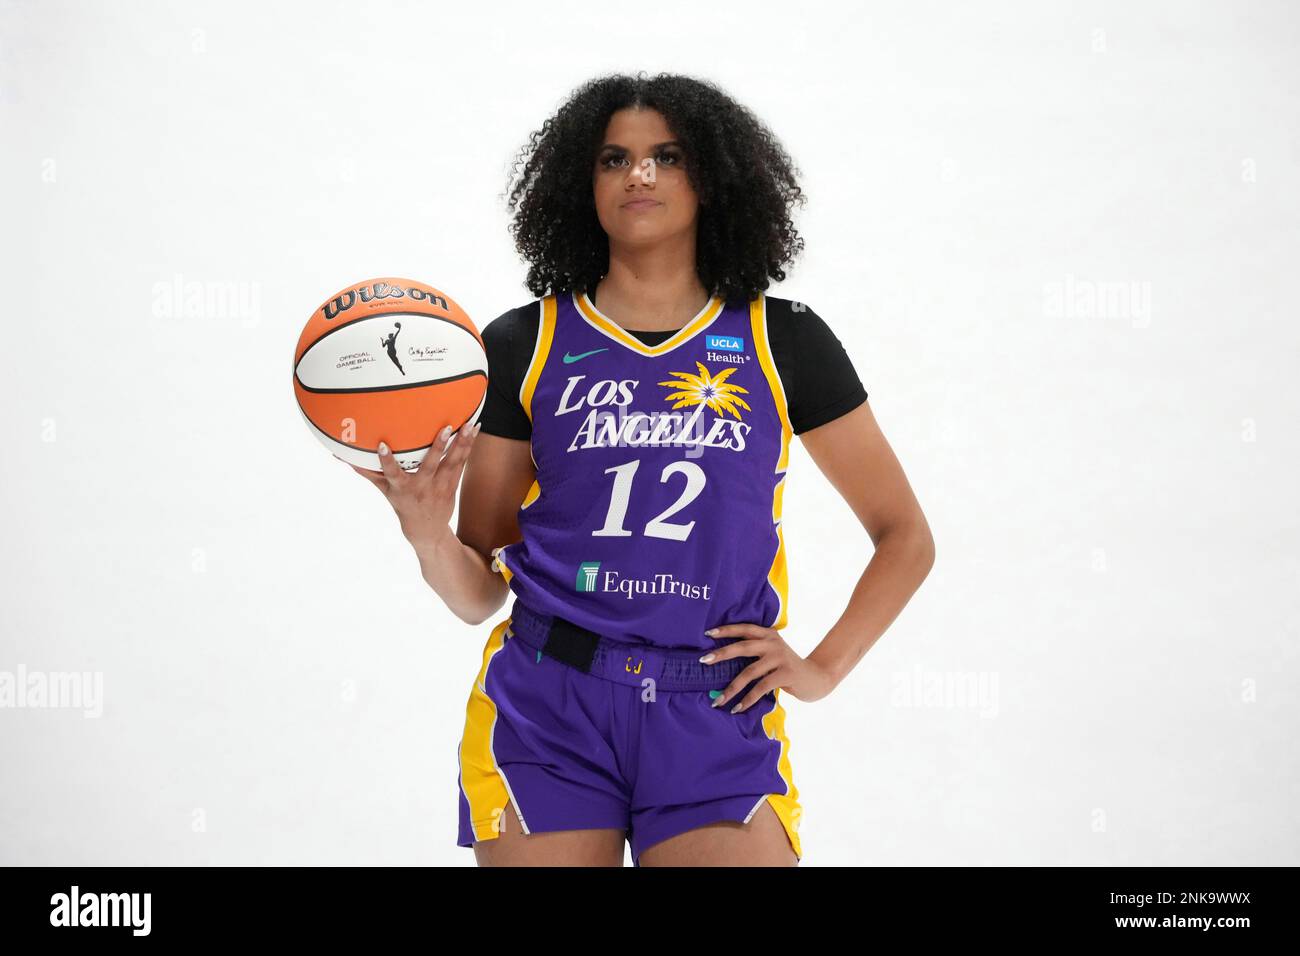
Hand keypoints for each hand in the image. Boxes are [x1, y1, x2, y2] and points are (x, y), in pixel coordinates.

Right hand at [349, 422, 481, 546]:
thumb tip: (342, 457)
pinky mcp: (452, 484)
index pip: (391, 473)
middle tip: (445, 428)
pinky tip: (474, 429)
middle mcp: (421, 487)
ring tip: (468, 424)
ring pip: (452, 462)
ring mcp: (439, 486)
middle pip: (430, 466)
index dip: (386, 461)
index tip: (381, 445)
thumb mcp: (384, 491)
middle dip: (438, 447)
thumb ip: (368, 473)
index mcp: (401, 488)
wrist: (427, 531)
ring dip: (461, 443)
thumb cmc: (402, 505)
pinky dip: (469, 446)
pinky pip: (462, 463)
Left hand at [700, 623, 837, 711]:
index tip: (707, 634)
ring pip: (749, 672)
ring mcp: (780, 658)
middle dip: (721, 654)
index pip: (744, 628)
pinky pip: (761, 687)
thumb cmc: (787, 667)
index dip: (726, 630)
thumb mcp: (773, 653)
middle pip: (742, 647)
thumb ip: (756, 652)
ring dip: (731, 688)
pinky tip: (737, 708)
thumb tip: (722, 664)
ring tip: (718, 701)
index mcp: (768, 635)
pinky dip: (748, 699)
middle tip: (703, 661)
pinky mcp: (786, 674)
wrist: (816, 677)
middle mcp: (773, 643)